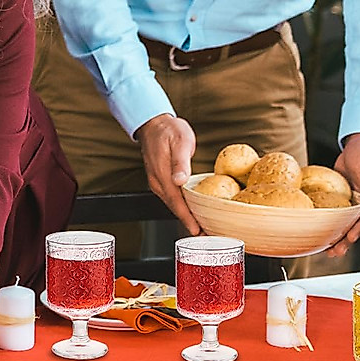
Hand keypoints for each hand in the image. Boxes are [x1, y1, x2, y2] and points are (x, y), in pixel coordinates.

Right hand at [136, 113, 199, 234]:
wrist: (153, 124)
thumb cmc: (169, 130)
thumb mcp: (180, 140)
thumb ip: (180, 162)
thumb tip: (180, 180)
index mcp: (163, 174)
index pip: (177, 202)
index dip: (187, 218)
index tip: (197, 231)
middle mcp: (158, 182)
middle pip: (175, 208)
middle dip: (189, 223)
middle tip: (206, 236)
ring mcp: (157, 182)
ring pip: (173, 205)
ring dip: (186, 217)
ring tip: (201, 229)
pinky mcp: (159, 181)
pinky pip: (171, 199)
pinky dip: (181, 208)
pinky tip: (191, 212)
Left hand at [326, 133, 359, 257]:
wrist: (357, 144)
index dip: (359, 229)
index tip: (350, 238)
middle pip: (357, 225)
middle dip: (347, 240)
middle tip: (335, 252)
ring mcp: (354, 202)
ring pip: (347, 223)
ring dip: (338, 236)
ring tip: (328, 250)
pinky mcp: (344, 198)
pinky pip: (338, 213)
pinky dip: (331, 223)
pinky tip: (323, 230)